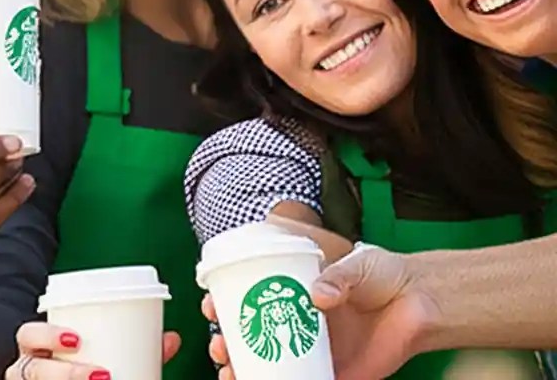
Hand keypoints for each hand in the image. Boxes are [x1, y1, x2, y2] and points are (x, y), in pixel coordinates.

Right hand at [6, 322, 180, 378]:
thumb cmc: (80, 368)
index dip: (46, 335)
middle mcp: (27, 371)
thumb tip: (171, 339)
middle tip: (101, 374)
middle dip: (63, 372)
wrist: (75, 379)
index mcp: (36, 349)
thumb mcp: (102, 357)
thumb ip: (135, 351)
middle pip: (32, 370)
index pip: (28, 334)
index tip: (77, 340)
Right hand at [206, 218, 432, 379]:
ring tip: (231, 373)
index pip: (248, 298)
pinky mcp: (338, 373)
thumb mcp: (357, 263)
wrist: (423, 299)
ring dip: (246, 370)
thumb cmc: (383, 273)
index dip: (223, 303)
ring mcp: (314, 350)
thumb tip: (318, 295)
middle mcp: (297, 322)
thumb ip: (338, 275)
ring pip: (270, 365)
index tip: (210, 304)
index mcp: (292, 293)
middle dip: (226, 343)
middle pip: (250, 336)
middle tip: (219, 344)